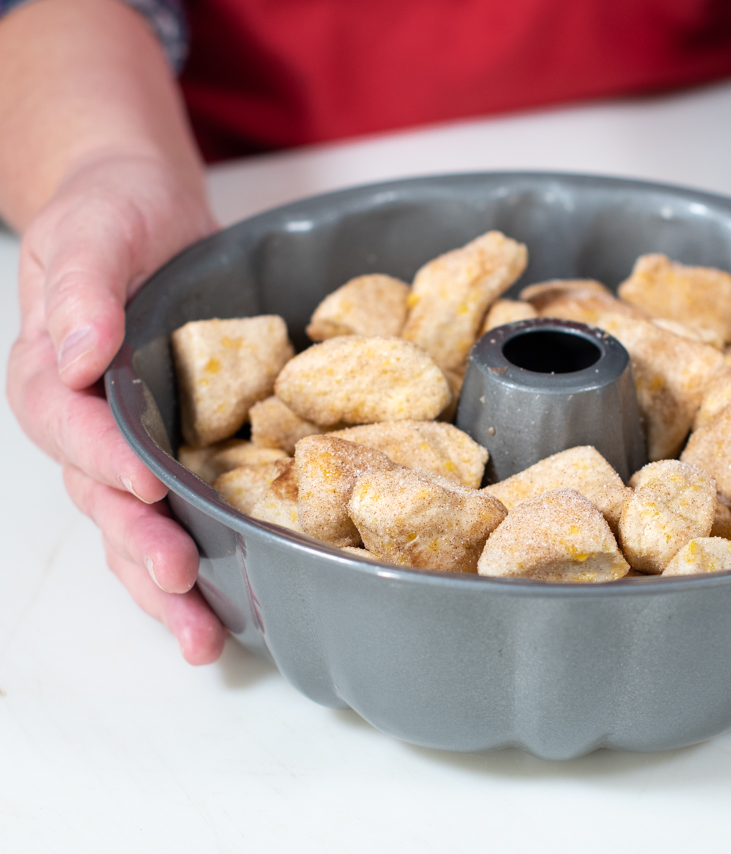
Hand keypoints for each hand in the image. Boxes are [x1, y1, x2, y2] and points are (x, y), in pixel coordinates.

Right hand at [6, 151, 225, 661]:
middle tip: (179, 579)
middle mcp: (88, 422)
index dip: (100, 456)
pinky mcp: (180, 447)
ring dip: (164, 584)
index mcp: (51, 372)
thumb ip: (83, 285)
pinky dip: (201, 557)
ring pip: (136, 526)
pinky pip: (181, 511)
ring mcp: (131, 443)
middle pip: (101, 499)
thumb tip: (79, 350)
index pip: (66, 424)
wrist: (147, 214)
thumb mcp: (92, 228)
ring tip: (202, 636)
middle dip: (138, 545)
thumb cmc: (112, 215)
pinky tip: (227, 605)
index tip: (141, 479)